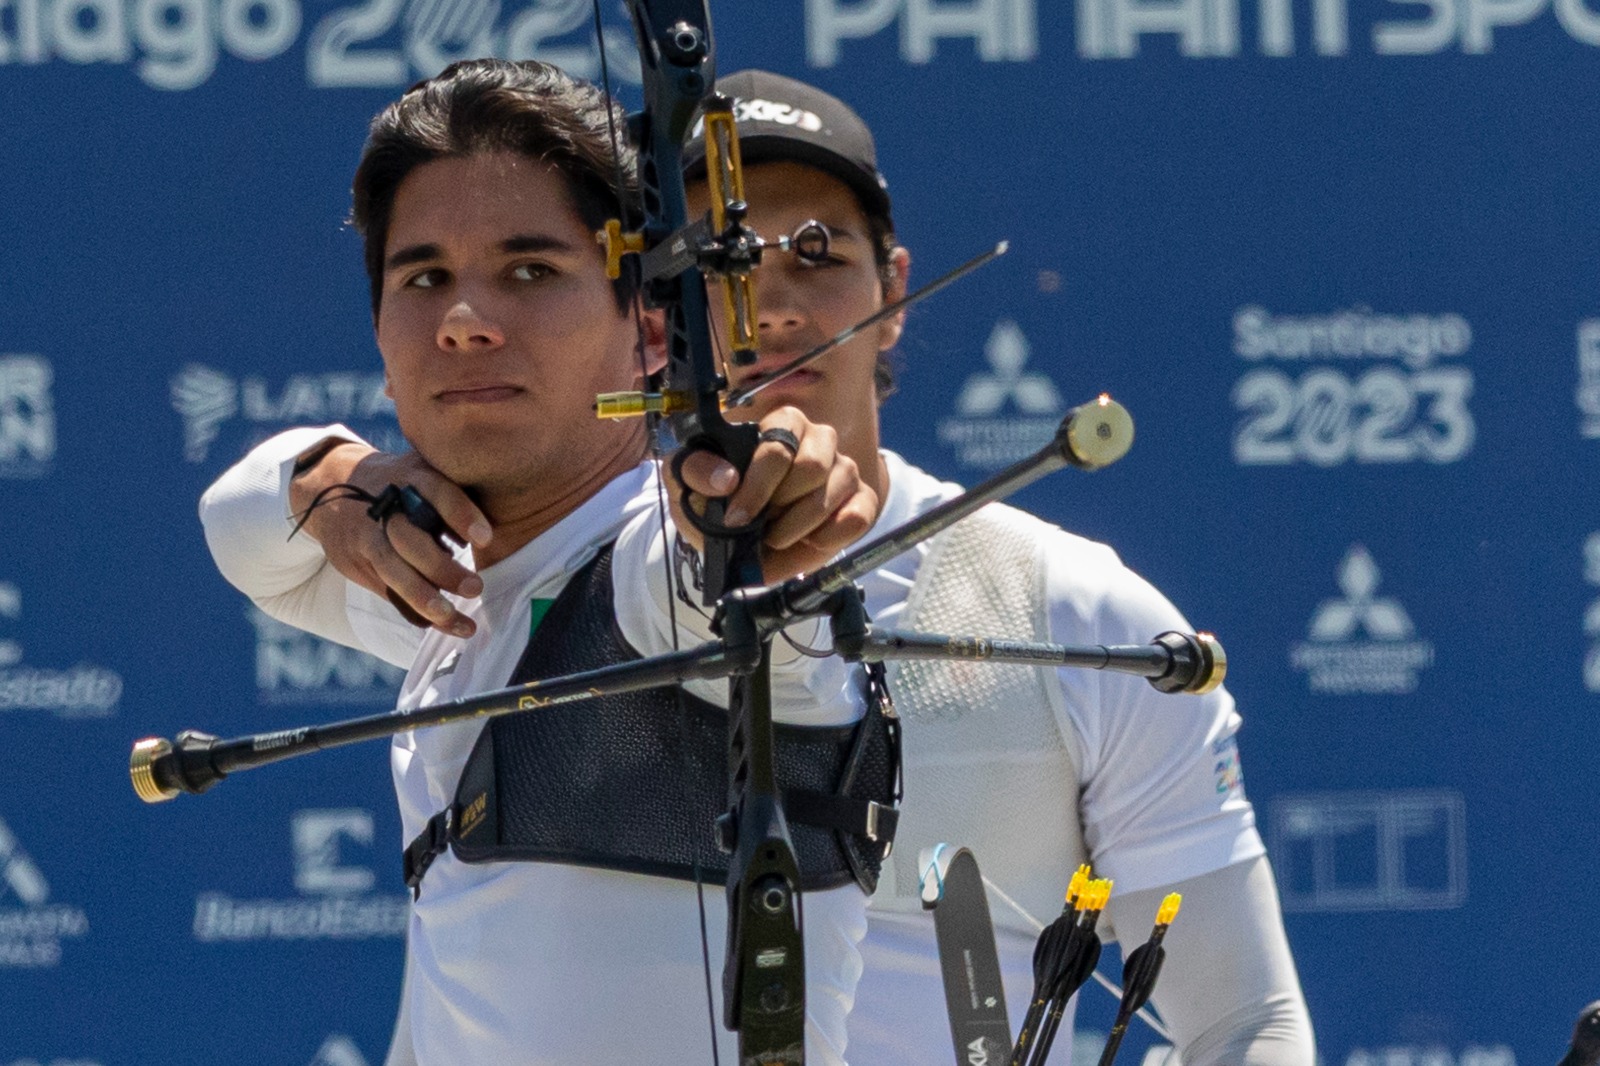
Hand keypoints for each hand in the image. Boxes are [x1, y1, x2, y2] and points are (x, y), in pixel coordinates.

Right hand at [289, 441, 491, 635]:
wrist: (331, 487)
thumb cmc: (401, 481)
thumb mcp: (424, 468)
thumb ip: (455, 487)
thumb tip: (503, 517)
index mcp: (410, 477)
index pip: (436, 492)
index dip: (460, 514)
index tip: (486, 538)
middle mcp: (385, 507)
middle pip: (409, 540)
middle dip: (441, 569)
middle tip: (475, 589)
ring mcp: (366, 537)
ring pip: (393, 570)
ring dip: (425, 598)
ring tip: (455, 620)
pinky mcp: (356, 563)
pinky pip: (386, 591)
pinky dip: (411, 610)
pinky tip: (437, 624)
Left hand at [671, 407, 878, 583]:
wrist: (742, 542)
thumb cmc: (721, 505)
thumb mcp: (689, 486)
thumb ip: (694, 471)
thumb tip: (725, 479)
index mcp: (781, 424)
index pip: (780, 443)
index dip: (758, 484)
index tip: (737, 517)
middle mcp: (819, 440)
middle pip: (813, 464)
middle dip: (781, 505)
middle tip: (760, 526)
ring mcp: (843, 470)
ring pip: (835, 490)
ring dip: (798, 525)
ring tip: (776, 537)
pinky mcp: (861, 501)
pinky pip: (858, 516)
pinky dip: (829, 537)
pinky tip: (808, 542)